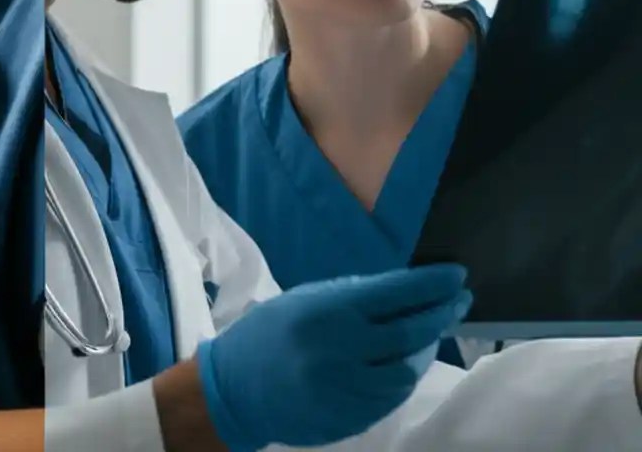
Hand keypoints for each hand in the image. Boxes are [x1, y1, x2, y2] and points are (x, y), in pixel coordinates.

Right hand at [196, 264, 471, 450]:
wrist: (234, 389)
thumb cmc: (269, 334)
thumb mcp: (305, 300)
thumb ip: (353, 297)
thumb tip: (407, 290)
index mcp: (327, 312)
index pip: (395, 294)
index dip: (432, 284)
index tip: (456, 276)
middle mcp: (340, 351)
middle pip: (411, 333)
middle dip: (441, 314)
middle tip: (458, 301)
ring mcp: (346, 389)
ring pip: (407, 371)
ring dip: (424, 350)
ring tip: (429, 334)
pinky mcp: (349, 418)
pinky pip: (390, 397)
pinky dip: (402, 378)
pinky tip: (403, 363)